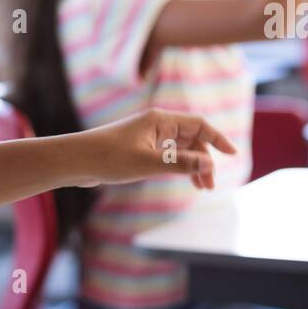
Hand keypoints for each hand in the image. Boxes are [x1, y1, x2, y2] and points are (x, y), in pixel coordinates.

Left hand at [69, 109, 235, 189]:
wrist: (75, 161)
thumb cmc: (108, 158)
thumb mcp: (148, 162)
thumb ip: (180, 163)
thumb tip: (208, 164)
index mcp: (160, 120)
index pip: (199, 124)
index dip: (217, 139)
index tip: (232, 155)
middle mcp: (156, 126)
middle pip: (192, 140)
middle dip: (204, 161)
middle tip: (209, 186)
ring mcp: (147, 138)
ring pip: (180, 150)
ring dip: (193, 166)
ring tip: (201, 188)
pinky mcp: (139, 150)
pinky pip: (167, 157)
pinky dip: (178, 168)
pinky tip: (184, 180)